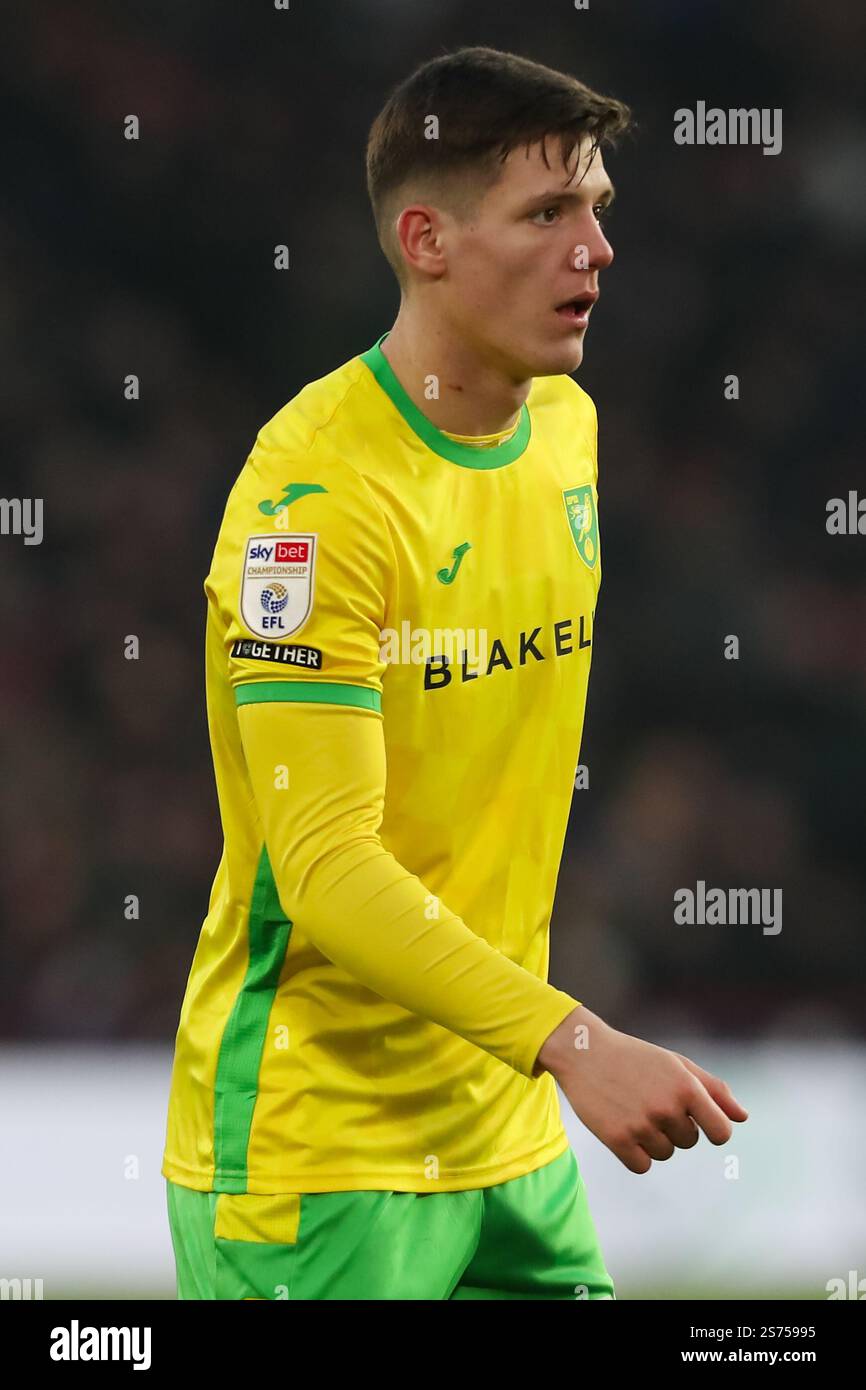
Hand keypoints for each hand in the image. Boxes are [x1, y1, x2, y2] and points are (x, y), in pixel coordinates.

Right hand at [535, 1005, 748, 1173]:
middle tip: (650, 1100)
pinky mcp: (617, 1139)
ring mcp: (641, 1125)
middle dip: (675, 1126)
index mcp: (686, 1087)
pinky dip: (635, 1154)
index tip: (701, 1123)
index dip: (714, 1131)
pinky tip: (623, 1127)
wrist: (584, 1052)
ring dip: (653, 1138)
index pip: (721, 1132)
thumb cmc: (637, 1059)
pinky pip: (642, 1165)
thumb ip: (714, 1090)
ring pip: (665, 1153)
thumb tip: (743, 1118)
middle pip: (689, 1142)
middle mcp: (666, 1107)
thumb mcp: (677, 1065)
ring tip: (634, 1109)